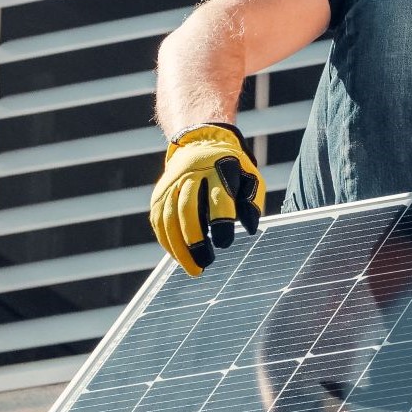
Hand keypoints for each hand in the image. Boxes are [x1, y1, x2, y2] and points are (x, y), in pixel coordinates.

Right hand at [150, 123, 265, 275]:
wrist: (200, 142)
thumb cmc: (231, 168)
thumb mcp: (250, 177)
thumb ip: (252, 201)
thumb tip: (250, 228)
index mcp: (218, 168)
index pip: (217, 197)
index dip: (221, 221)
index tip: (225, 244)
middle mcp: (190, 174)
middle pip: (187, 209)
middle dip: (195, 239)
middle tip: (205, 263)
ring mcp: (170, 183)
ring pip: (168, 218)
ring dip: (179, 247)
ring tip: (193, 268)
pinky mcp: (158, 193)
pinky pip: (158, 221)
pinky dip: (167, 242)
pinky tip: (178, 257)